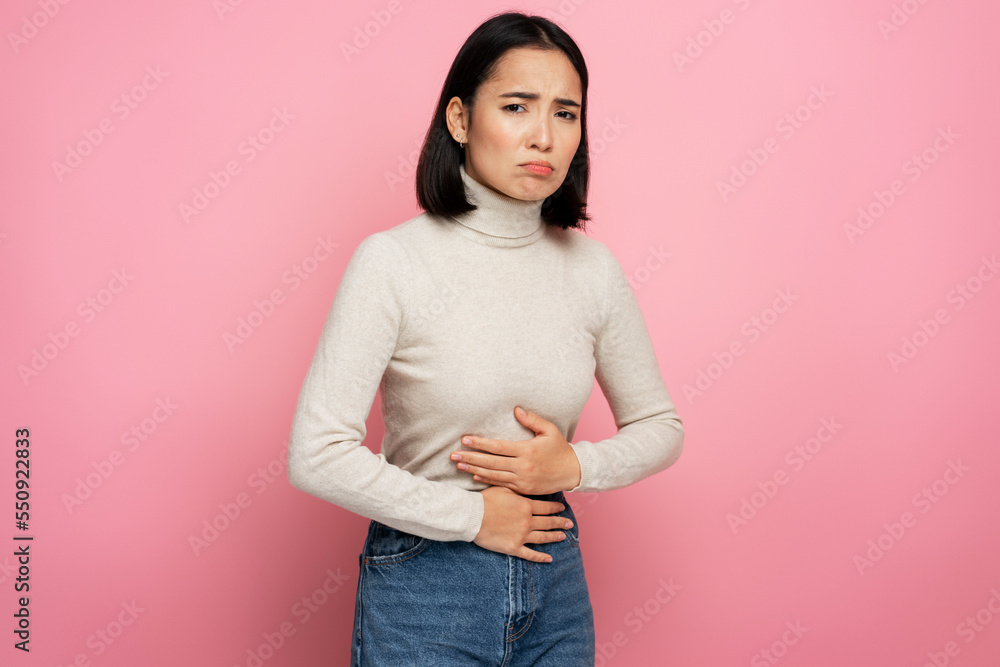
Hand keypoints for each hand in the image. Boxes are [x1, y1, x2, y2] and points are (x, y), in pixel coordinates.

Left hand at [451, 406, 581, 494]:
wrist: (573, 473)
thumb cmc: (560, 448)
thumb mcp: (549, 430)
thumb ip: (532, 420)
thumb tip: (516, 409)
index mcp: (527, 450)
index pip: (498, 447)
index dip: (480, 444)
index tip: (465, 439)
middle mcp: (523, 467)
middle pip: (491, 463)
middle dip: (471, 458)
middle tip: (453, 455)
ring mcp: (522, 480)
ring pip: (493, 475)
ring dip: (474, 470)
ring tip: (459, 465)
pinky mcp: (523, 490)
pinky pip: (502, 485)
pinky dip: (487, 481)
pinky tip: (474, 476)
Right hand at [474, 486, 572, 562]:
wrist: (472, 516)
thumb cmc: (485, 500)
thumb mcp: (503, 488)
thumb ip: (517, 489)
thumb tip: (526, 485)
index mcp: (526, 506)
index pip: (546, 507)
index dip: (555, 508)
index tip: (562, 508)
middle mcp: (527, 521)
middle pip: (548, 522)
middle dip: (560, 522)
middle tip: (569, 523)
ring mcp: (522, 536)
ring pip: (543, 538)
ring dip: (554, 537)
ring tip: (562, 536)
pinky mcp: (513, 548)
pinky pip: (530, 554)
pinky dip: (540, 557)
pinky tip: (549, 558)